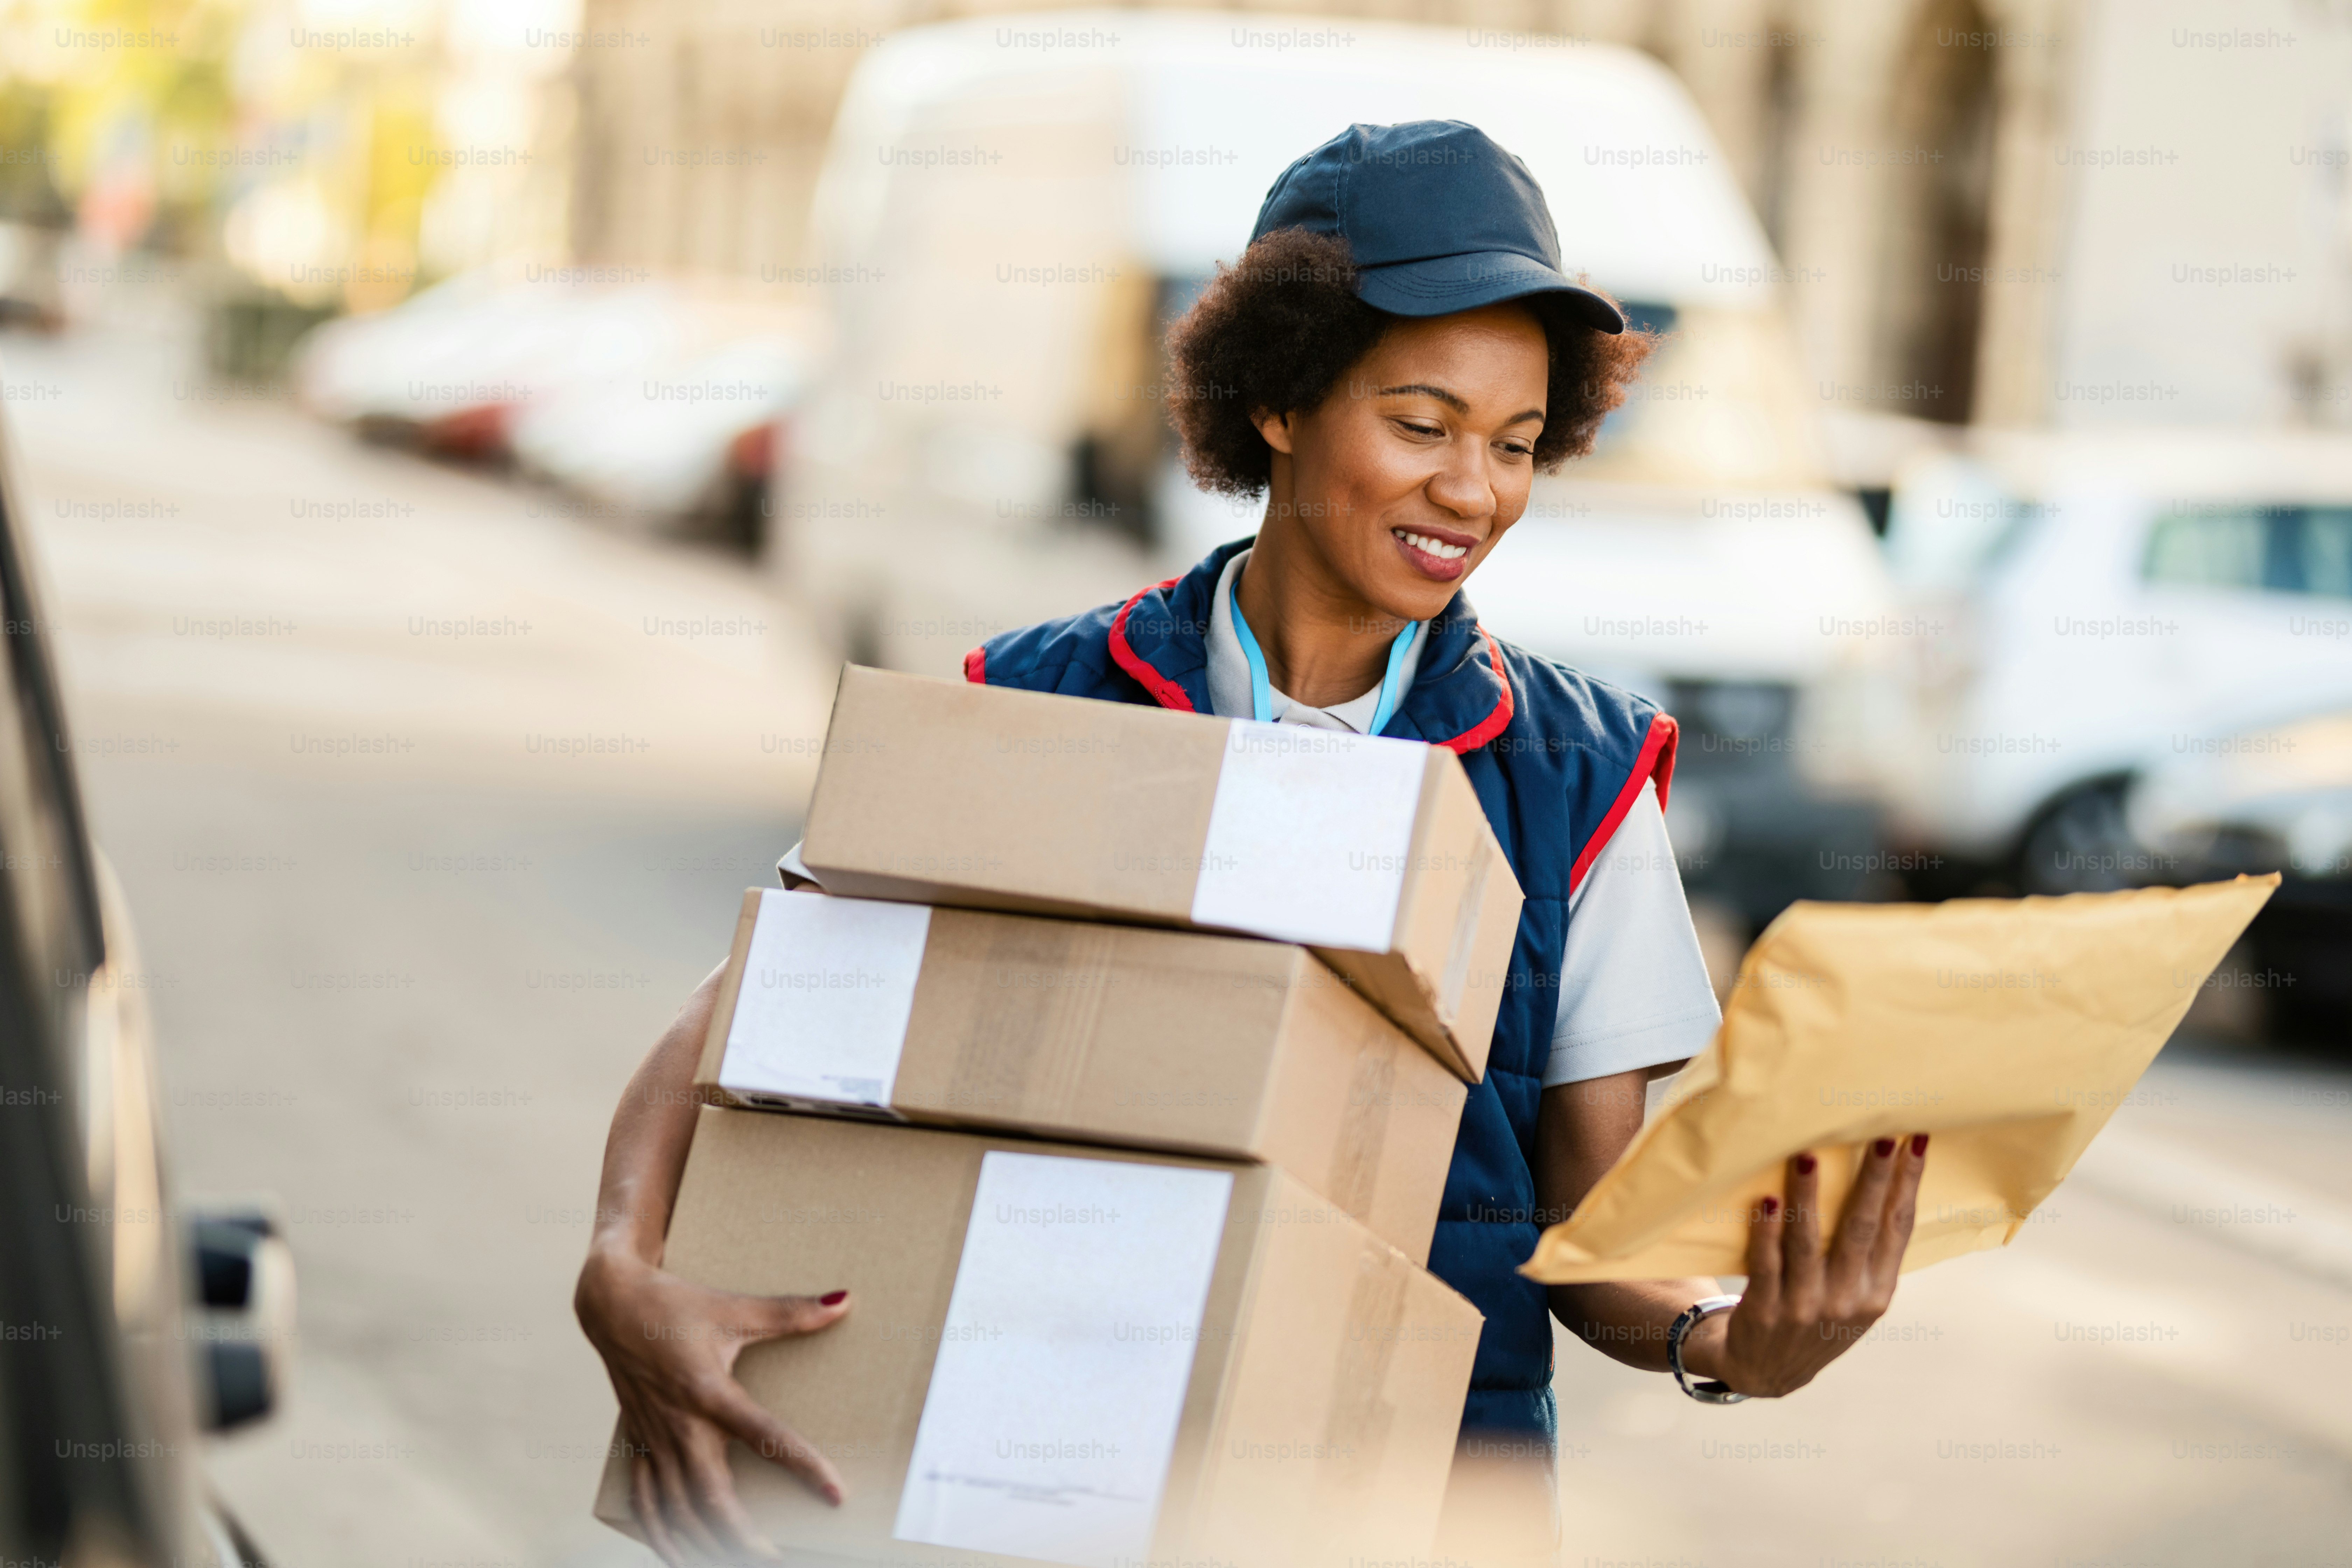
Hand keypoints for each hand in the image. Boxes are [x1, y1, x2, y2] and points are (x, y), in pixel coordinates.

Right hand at [575, 1246, 851, 1564]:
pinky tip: (677, 1555)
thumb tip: (844, 1300)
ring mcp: (655, 1439)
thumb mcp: (734, 1306)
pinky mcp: (638, 1443)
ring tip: (737, 1561)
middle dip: (743, 1536)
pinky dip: (660, 1534)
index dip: (803, 1467)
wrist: (611, 1304)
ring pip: (677, 1510)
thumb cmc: (675, 1305)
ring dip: (704, 1542)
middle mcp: (680, 1425)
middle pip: (711, 1497)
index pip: (764, 1437)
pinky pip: (645, 1501)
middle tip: (776, 1556)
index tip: (835, 1493)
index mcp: (708, 1392)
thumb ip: (790, 1311)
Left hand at [1685, 1133, 1927, 1397]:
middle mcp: (1847, 1300)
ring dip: (1807, 1197)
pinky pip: (1766, 1264)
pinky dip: (1765, 1232)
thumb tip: (1882, 1181)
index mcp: (1877, 1292)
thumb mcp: (1854, 1297)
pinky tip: (1765, 1200)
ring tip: (1807, 1155)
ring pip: (1808, 1242)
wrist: (1765, 1372)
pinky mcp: (1766, 1312)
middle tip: (1880, 1136)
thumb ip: (1866, 1255)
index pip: (1898, 1228)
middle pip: (1862, 1228)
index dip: (1908, 1184)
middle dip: (1873, 1180)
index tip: (1916, 1141)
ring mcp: (1806, 1308)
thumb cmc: (1816, 1317)